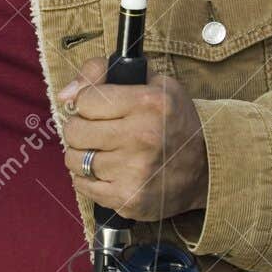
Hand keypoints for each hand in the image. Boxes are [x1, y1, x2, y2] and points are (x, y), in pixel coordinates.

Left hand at [58, 57, 208, 220]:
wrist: (206, 169)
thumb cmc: (173, 121)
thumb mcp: (152, 82)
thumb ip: (103, 72)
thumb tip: (65, 94)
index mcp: (148, 103)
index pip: (84, 100)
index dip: (86, 102)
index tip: (98, 108)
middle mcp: (141, 137)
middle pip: (74, 131)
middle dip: (80, 129)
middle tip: (98, 131)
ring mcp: (134, 172)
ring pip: (73, 160)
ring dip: (82, 155)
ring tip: (103, 152)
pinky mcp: (127, 199)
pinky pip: (82, 185)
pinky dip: (88, 178)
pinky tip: (108, 171)